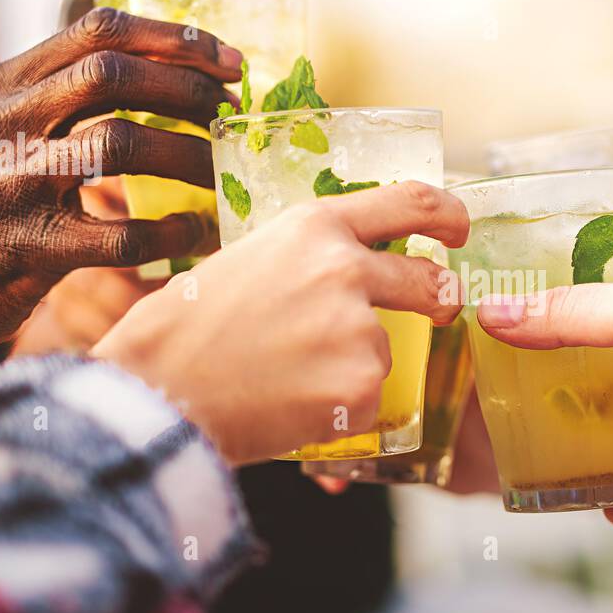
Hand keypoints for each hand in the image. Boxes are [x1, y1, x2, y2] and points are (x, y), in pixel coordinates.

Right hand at [0, 7, 240, 435]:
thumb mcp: (11, 131)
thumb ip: (70, 98)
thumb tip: (178, 79)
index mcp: (7, 84)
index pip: (100, 31)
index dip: (175, 39)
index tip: (231, 61)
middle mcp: (5, 122)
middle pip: (113, 75)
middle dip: (189, 90)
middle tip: (232, 115)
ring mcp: (13, 184)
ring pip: (120, 144)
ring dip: (188, 156)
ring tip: (221, 173)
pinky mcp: (28, 248)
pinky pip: (120, 236)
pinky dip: (172, 233)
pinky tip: (197, 233)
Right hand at [93, 181, 469, 465]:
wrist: (155, 392)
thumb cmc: (184, 329)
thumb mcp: (248, 259)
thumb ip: (306, 258)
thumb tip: (351, 266)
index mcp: (314, 227)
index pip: (410, 200)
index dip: (448, 213)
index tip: (458, 228)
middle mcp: (345, 269)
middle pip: (430, 280)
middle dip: (442, 299)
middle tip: (437, 312)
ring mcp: (357, 330)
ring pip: (384, 352)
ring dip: (352, 370)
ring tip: (286, 379)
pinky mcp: (360, 387)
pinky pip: (368, 402)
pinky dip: (340, 411)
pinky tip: (290, 408)